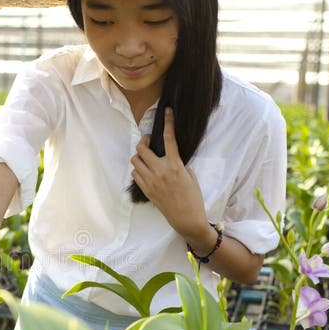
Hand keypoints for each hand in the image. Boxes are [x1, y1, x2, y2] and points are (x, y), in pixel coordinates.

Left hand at [130, 107, 208, 240]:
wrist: (186, 218)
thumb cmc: (193, 197)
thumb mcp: (191, 175)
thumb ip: (179, 163)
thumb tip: (169, 157)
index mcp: (175, 164)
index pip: (170, 138)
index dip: (168, 122)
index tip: (167, 111)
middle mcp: (160, 171)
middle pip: (141, 148)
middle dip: (144, 141)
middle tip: (149, 141)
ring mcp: (151, 181)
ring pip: (135, 161)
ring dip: (139, 157)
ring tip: (147, 158)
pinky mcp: (146, 190)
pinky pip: (135, 174)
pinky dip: (138, 169)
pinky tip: (145, 171)